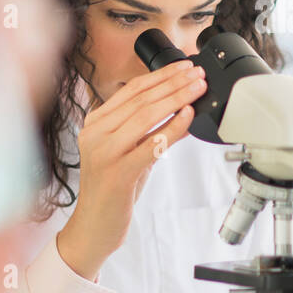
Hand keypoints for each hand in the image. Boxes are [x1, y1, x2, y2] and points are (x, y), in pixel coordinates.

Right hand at [56, 62, 206, 279]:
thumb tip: (181, 109)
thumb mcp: (128, 152)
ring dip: (176, 99)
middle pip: (140, 99)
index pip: (130, 91)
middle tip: (197, 74)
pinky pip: (150, 144)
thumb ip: (147, 131)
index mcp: (94, 124)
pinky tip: (188, 117)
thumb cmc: (112, 190)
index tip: (183, 67)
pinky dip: (173, 128)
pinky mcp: (117, 172)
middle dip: (173, 83)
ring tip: (198, 89)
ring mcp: (104, 152)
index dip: (160, 75)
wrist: (95, 225)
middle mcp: (95, 134)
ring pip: (145, 116)